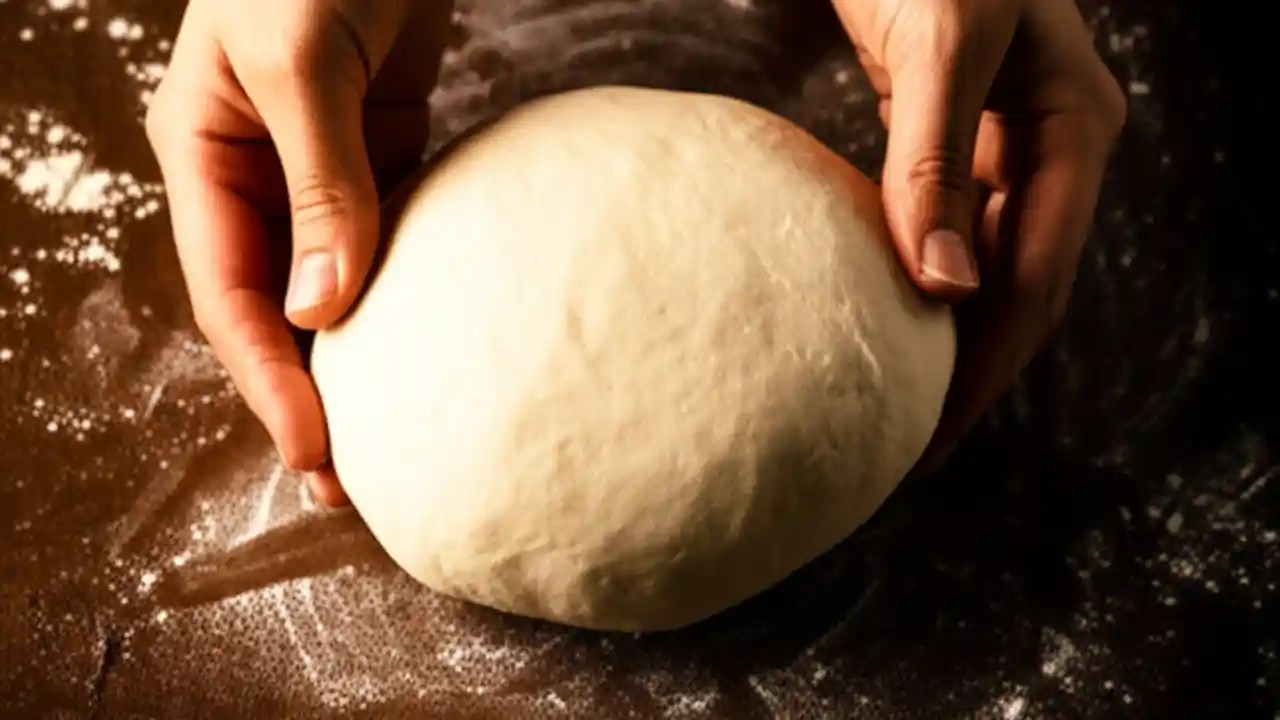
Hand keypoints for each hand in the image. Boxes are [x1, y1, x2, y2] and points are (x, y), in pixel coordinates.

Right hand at [146, 0, 451, 504]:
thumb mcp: (303, 63)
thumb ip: (321, 183)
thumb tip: (328, 308)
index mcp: (205, 154)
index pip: (229, 293)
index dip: (267, 380)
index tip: (315, 453)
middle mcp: (254, 172)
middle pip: (272, 306)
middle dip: (306, 392)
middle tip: (352, 480)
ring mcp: (317, 168)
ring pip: (328, 284)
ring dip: (355, 358)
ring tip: (394, 435)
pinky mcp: (380, 154)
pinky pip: (384, 241)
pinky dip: (400, 298)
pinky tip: (429, 349)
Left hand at [832, 0, 1126, 468]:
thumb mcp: (940, 50)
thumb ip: (935, 165)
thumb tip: (942, 289)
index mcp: (1075, 129)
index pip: (1039, 276)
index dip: (990, 360)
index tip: (938, 429)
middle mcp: (1054, 143)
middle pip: (1023, 281)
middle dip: (976, 364)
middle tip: (917, 440)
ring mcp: (1010, 139)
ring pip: (989, 259)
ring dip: (952, 329)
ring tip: (904, 397)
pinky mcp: (958, 132)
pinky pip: (952, 224)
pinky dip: (926, 274)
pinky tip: (893, 313)